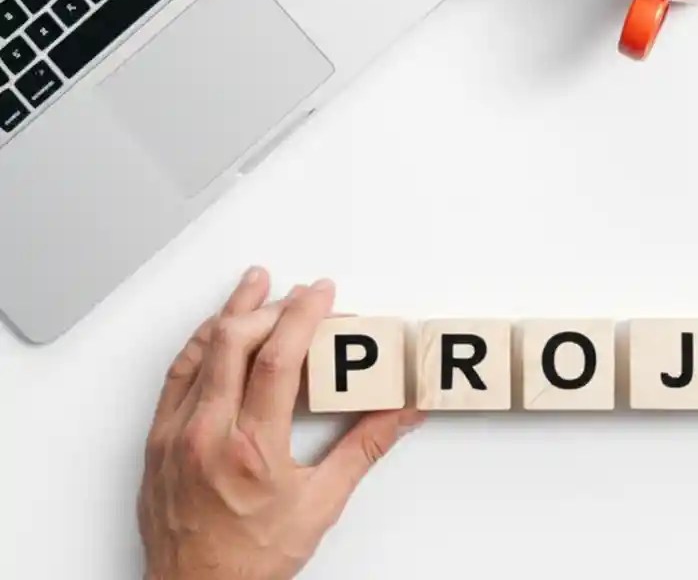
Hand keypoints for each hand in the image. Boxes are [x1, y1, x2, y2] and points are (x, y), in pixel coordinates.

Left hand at [138, 269, 424, 579]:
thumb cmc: (252, 558)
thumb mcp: (321, 504)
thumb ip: (364, 448)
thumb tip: (401, 414)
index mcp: (251, 448)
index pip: (277, 360)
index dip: (302, 317)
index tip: (322, 295)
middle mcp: (206, 433)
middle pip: (236, 343)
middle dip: (273, 308)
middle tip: (302, 294)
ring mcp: (176, 433)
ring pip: (202, 351)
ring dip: (232, 312)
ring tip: (256, 284)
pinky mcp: (158, 439)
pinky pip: (177, 375)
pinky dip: (201, 343)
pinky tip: (217, 328)